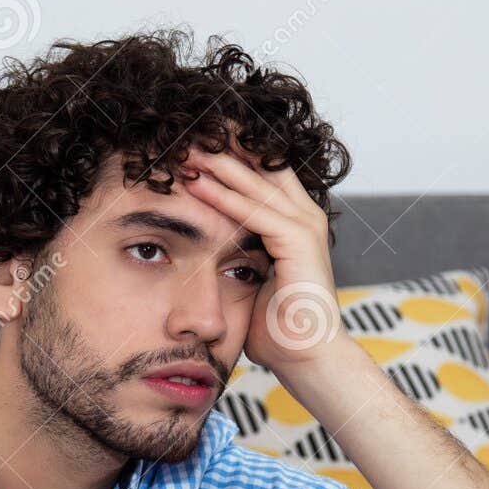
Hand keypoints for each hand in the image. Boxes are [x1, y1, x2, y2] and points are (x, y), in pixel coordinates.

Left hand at [179, 139, 344, 373]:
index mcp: (294, 220)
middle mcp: (304, 214)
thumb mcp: (249, 280)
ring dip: (216, 162)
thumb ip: (233, 257)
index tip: (188, 141)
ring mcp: (305, 224)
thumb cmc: (278, 329)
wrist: (307, 358)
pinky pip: (254, 210)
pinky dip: (222, 195)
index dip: (227, 153)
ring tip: (181, 146)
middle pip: (260, 163)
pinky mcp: (298, 240)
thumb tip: (201, 255)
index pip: (260, 171)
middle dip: (221, 146)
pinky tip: (194, 183)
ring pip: (255, 181)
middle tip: (181, 130)